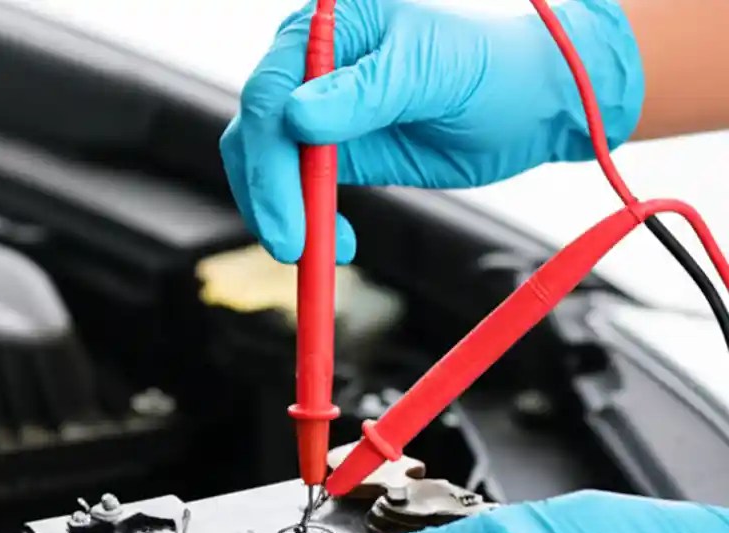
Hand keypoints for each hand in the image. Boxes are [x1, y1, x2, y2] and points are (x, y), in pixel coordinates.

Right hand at [219, 0, 644, 262]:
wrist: (531, 103)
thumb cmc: (493, 70)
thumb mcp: (433, 75)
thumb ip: (364, 93)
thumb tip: (297, 118)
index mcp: (327, 28)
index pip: (271, 91)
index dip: (269, 159)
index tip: (287, 215)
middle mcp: (309, 65)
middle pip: (255, 132)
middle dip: (268, 194)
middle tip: (294, 246)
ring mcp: (316, 110)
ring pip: (263, 165)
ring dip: (282, 213)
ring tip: (317, 251)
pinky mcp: (330, 152)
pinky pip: (294, 189)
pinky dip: (305, 221)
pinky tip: (334, 242)